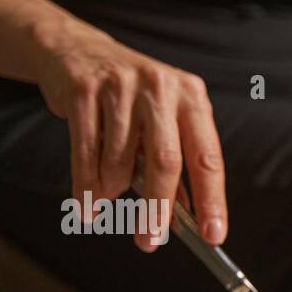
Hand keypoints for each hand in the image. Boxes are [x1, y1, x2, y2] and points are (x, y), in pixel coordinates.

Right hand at [34, 21, 226, 252]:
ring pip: (120, 159)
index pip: (208, 158)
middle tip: (149, 240)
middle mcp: (161, 88)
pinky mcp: (84, 90)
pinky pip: (87, 151)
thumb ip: (176, 165)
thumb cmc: (132, 98)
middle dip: (157, 209)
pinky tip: (87, 205)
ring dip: (113, 192)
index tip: (212, 235)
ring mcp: (122, 86)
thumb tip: (182, 218)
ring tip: (107, 203)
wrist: (79, 50)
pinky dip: (86, 186)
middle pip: (166, 162)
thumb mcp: (163, 123)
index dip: (212, 200)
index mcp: (191, 98)